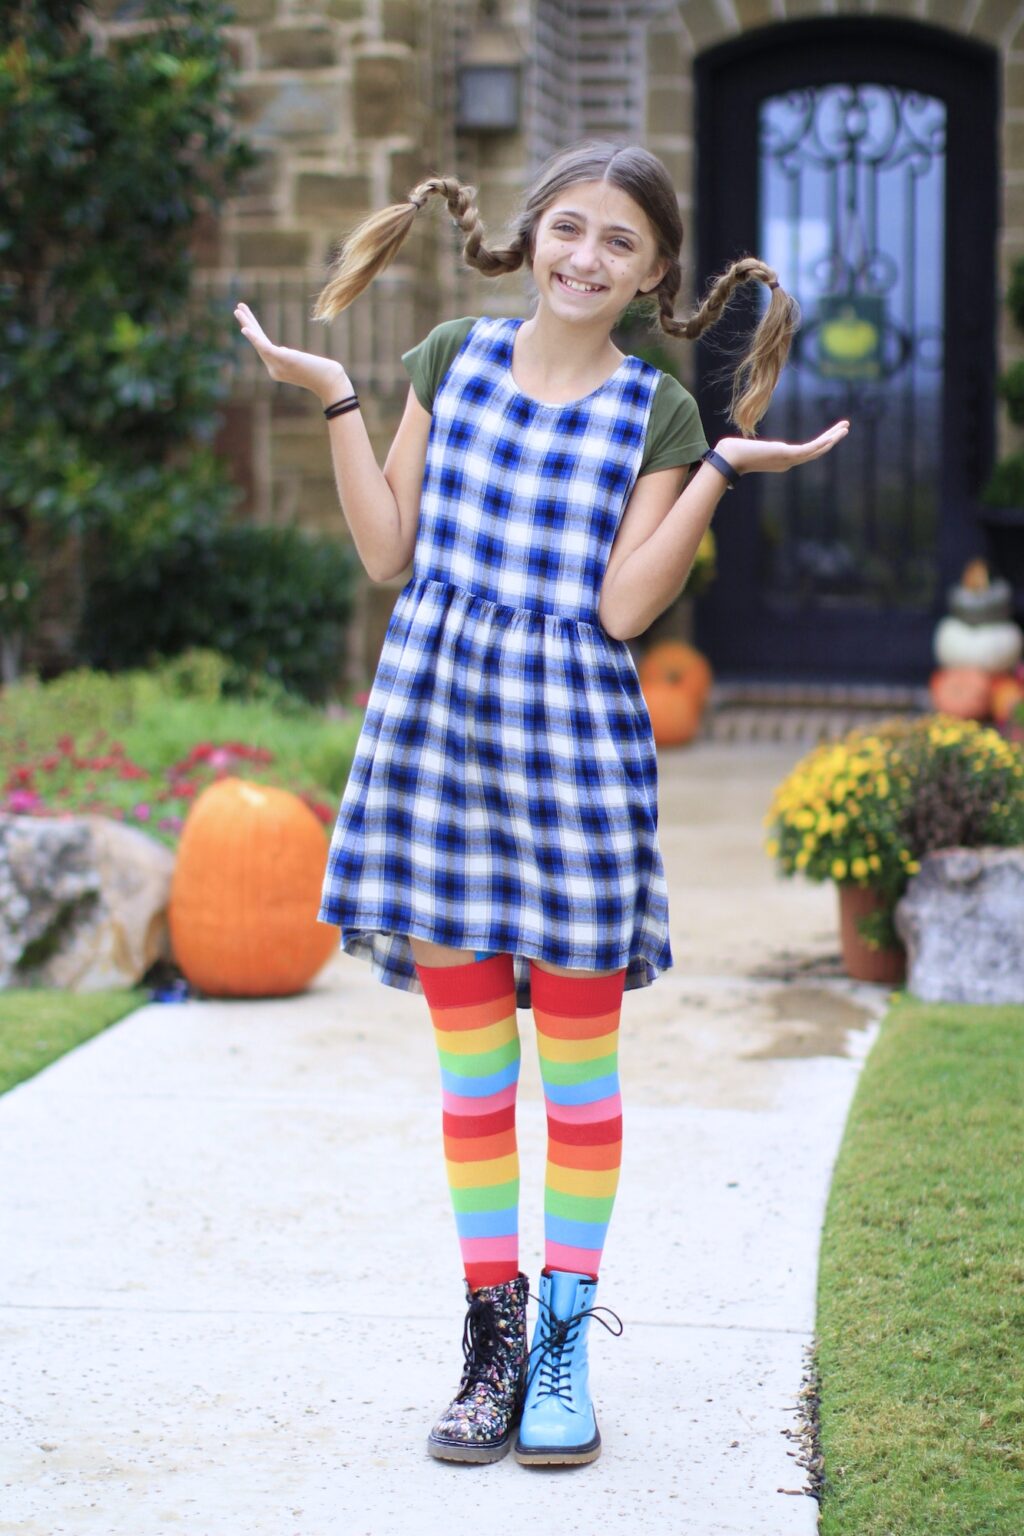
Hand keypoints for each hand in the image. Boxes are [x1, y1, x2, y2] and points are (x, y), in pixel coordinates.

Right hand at [234, 302, 350, 404]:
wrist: (331, 383)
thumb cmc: (323, 373)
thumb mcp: (302, 362)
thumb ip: (289, 356)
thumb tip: (282, 350)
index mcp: (277, 369)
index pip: (263, 348)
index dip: (255, 334)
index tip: (248, 322)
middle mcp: (273, 369)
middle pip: (257, 343)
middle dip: (247, 324)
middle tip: (237, 308)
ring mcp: (277, 366)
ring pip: (258, 342)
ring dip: (247, 323)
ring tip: (238, 309)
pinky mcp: (283, 360)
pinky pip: (265, 347)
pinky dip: (254, 338)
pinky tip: (245, 329)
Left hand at [716, 420, 849, 476]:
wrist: (729, 458)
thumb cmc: (734, 453)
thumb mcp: (747, 448)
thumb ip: (749, 447)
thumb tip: (734, 445)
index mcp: (782, 460)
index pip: (806, 452)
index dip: (820, 443)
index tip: (830, 434)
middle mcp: (788, 462)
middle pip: (816, 450)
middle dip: (831, 439)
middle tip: (845, 428)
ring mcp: (789, 460)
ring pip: (817, 449)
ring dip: (832, 438)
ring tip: (846, 427)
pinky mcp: (787, 455)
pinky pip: (810, 449)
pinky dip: (823, 443)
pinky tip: (833, 436)